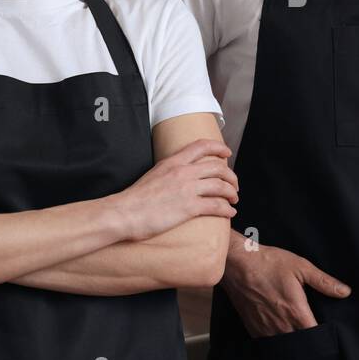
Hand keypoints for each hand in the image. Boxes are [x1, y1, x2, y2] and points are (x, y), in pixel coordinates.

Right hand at [112, 138, 238, 241]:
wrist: (124, 213)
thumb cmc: (135, 199)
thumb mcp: (153, 174)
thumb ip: (169, 172)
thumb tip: (177, 176)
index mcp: (173, 162)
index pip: (201, 146)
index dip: (218, 148)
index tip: (227, 153)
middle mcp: (183, 172)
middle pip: (217, 167)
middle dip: (231, 176)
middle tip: (234, 184)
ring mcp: (187, 189)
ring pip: (221, 186)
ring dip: (232, 192)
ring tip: (234, 199)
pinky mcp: (189, 208)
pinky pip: (216, 205)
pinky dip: (227, 209)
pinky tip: (229, 212)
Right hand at [223, 238, 349, 336]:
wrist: (237, 265)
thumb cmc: (268, 263)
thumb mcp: (300, 267)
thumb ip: (323, 281)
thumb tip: (345, 292)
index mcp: (296, 312)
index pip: (315, 337)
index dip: (323, 338)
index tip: (328, 334)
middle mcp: (281, 325)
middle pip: (301, 345)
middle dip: (309, 343)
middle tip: (315, 336)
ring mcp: (266, 329)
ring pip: (285, 346)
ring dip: (293, 343)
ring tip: (299, 335)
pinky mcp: (253, 328)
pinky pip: (269, 343)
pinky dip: (277, 341)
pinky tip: (282, 333)